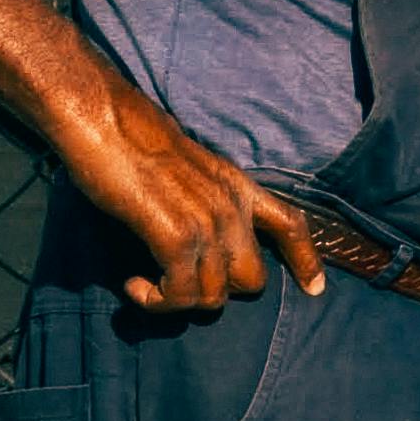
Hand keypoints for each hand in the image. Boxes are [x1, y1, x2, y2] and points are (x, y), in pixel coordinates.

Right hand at [67, 76, 324, 315]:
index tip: (315, 289)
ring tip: (145, 285)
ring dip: (176, 302)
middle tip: (178, 283)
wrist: (103, 118)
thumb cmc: (131, 140)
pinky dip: (156, 301)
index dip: (306, 261)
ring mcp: (208, 223)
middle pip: (252, 281)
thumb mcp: (187, 169)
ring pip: (214, 297)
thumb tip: (196, 238)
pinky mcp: (176, 236)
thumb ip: (204, 201)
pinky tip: (134, 286)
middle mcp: (231, 206)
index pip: (291, 224)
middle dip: (217, 292)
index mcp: (237, 186)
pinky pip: (181, 294)